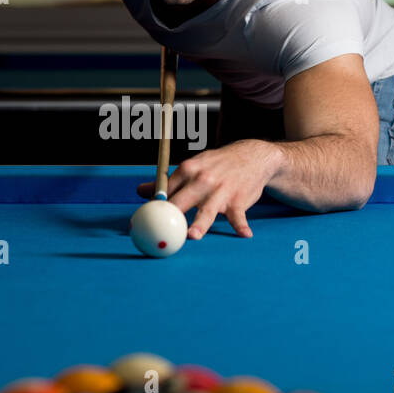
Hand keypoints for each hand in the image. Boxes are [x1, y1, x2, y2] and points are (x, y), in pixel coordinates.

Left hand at [135, 139, 281, 238]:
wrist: (252, 156)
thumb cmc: (217, 166)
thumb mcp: (193, 167)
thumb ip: (168, 182)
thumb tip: (140, 191)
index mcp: (188, 169)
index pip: (166, 190)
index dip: (153, 207)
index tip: (141, 222)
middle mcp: (203, 179)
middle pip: (181, 202)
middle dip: (170, 216)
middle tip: (159, 232)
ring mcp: (221, 190)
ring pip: (207, 211)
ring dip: (200, 224)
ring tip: (193, 236)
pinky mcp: (239, 200)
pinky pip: (239, 216)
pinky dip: (242, 225)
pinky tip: (244, 235)